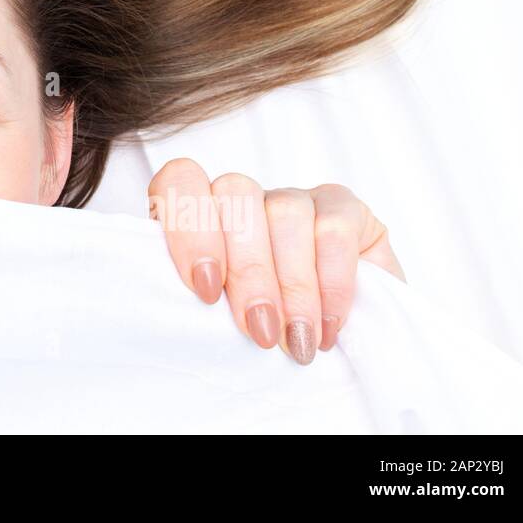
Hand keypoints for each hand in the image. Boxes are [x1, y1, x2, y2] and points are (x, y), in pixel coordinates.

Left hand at [148, 158, 403, 364]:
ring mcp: (292, 197)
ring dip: (292, 285)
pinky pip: (334, 229)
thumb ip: (203, 298)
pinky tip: (328, 326)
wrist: (342, 341)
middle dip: (247, 271)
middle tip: (260, 330)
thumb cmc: (259, 331)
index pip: (179, 181)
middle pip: (235, 196)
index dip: (189, 229)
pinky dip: (331, 284)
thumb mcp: (220, 317)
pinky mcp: (343, 207)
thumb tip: (189, 313)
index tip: (205, 289)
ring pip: (285, 212)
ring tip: (296, 339)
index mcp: (200, 215)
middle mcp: (242, 196)